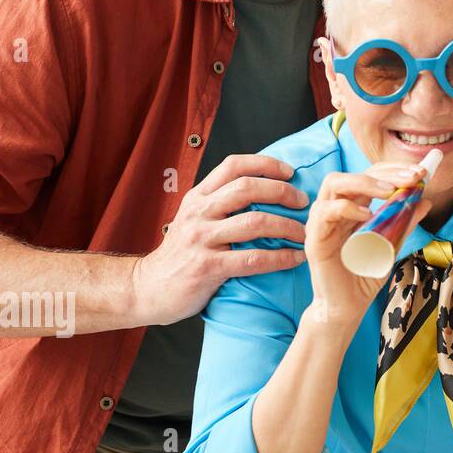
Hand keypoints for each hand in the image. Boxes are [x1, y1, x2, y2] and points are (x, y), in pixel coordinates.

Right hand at [133, 154, 313, 325]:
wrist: (147, 288)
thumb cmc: (181, 254)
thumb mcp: (194, 219)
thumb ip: (220, 204)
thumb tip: (266, 190)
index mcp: (197, 196)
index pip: (233, 165)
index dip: (265, 164)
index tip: (290, 171)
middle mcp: (198, 212)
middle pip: (247, 188)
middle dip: (282, 192)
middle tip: (304, 202)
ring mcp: (201, 239)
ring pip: (254, 222)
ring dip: (287, 226)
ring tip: (305, 233)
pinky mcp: (206, 267)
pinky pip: (252, 259)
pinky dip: (280, 258)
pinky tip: (295, 258)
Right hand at [303, 162, 431, 336]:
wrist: (348, 308)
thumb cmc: (365, 276)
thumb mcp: (392, 245)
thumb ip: (405, 223)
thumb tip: (425, 200)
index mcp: (352, 208)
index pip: (370, 177)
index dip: (394, 171)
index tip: (421, 173)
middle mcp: (335, 210)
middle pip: (353, 173)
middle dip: (385, 171)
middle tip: (411, 177)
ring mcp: (322, 222)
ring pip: (334, 183)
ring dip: (365, 182)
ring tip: (390, 191)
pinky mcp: (314, 239)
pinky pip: (325, 212)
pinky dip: (348, 208)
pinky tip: (367, 215)